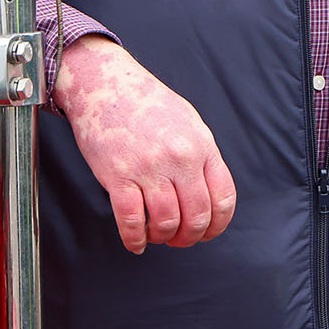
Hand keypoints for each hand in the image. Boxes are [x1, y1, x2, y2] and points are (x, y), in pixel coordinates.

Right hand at [51, 35, 236, 253]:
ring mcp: (149, 167)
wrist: (106, 85)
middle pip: (197, 216)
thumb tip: (210, 192)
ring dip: (163, 238)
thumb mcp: (188, 123)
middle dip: (190, 237)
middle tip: (180, 241)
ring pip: (166, 222)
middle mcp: (180, 158)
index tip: (208, 233)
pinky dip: (135, 239)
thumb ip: (202, 156)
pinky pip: (131, 220)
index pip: (223, 197)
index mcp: (202, 146)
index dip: (218, 224)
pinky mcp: (118, 175)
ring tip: (157, 236)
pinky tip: (136, 242)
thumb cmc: (147, 104)